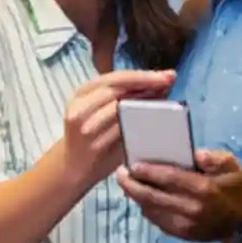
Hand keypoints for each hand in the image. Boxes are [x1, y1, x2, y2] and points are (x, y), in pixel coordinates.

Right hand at [60, 69, 175, 190]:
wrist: (71, 168)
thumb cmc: (90, 137)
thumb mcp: (96, 110)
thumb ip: (121, 96)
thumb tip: (159, 83)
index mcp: (81, 93)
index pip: (115, 77)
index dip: (142, 74)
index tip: (166, 74)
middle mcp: (80, 107)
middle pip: (118, 89)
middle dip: (147, 83)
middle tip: (170, 81)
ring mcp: (86, 127)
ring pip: (121, 109)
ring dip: (146, 103)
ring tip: (166, 100)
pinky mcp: (95, 145)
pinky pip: (123, 131)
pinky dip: (140, 125)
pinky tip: (155, 122)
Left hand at [116, 149, 241, 242]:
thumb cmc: (235, 187)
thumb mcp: (233, 166)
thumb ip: (216, 158)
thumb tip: (197, 154)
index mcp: (204, 189)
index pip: (168, 178)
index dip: (147, 172)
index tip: (132, 165)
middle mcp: (192, 209)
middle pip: (152, 197)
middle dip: (131, 185)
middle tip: (120, 174)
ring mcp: (186, 225)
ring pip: (151, 210)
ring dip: (136, 197)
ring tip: (128, 183)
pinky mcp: (183, 235)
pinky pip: (157, 221)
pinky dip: (146, 209)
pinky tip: (142, 198)